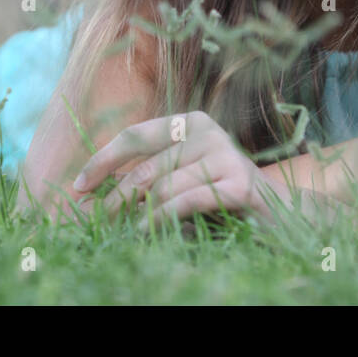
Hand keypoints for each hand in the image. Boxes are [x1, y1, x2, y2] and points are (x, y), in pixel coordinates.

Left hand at [71, 111, 282, 228]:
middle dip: (116, 198)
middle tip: (99, 221)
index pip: (135, 136)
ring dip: (137, 215)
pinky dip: (159, 219)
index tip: (79, 186)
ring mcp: (224, 155)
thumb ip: (151, 175)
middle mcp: (207, 131)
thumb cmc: (221, 194)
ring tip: (125, 233)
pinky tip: (145, 232)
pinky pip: (184, 202)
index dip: (103, 161)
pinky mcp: (237, 184)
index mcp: (190, 122)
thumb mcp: (184, 176)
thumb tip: (96, 191)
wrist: (278, 212)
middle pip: (144, 167)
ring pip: (162, 187)